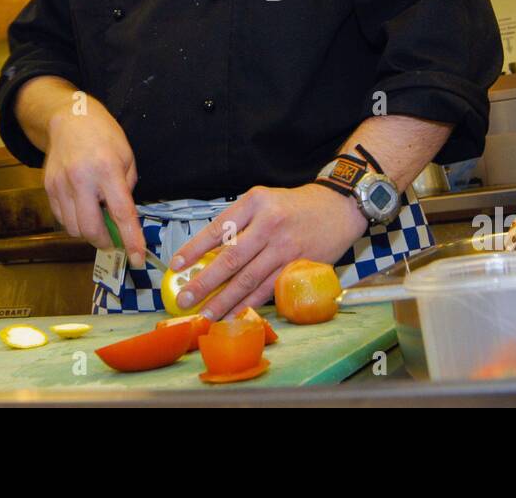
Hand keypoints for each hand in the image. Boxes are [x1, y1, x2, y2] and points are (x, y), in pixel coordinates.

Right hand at [44, 96, 146, 266]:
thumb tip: (123, 216)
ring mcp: (61, 185)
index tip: (138, 258)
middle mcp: (81, 179)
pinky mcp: (48, 188)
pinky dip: (75, 222)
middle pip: (91, 229)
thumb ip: (127, 187)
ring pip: (74, 229)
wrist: (69, 119)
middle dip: (105, 242)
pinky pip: (63, 219)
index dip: (131, 240)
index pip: (121, 213)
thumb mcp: (127, 156)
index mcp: (106, 169)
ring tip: (98, 216)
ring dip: (89, 232)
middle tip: (115, 239)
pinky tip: (83, 208)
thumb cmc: (103, 134)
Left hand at [170, 183, 368, 319]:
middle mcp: (270, 223)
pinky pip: (269, 289)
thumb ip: (239, 223)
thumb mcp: (264, 201)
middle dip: (204, 282)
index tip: (176, 266)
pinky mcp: (298, 266)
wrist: (339, 207)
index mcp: (255, 202)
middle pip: (231, 258)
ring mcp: (286, 247)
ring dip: (224, 300)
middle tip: (184, 299)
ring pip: (249, 279)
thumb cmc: (294, 206)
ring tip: (205, 314)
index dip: (194, 249)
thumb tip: (207, 255)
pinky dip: (250, 304)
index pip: (218, 228)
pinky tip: (235, 314)